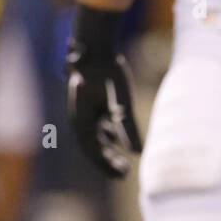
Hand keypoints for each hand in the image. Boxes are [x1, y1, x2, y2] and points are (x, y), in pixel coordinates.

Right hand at [65, 9, 141, 178]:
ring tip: (123, 163)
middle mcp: (80, 121)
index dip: (107, 165)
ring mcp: (84, 114)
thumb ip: (129, 127)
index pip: (94, 152)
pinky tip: (119, 143)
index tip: (123, 174)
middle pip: (94, 149)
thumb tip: (140, 152)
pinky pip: (98, 128)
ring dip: (108, 152)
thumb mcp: (122, 100)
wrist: (94, 47)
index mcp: (82, 122)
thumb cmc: (107, 71)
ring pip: (96, 140)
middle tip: (125, 173)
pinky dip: (108, 137)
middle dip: (108, 162)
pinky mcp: (90, 106)